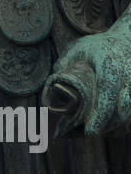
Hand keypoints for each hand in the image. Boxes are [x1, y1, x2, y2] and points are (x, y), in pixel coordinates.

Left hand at [42, 20, 130, 137]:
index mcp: (109, 64)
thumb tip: (51, 88)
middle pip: (122, 108)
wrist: (126, 39)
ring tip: (99, 132)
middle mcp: (127, 73)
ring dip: (116, 127)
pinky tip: (112, 129)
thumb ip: (64, 66)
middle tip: (90, 134)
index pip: (108, 91)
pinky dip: (124, 124)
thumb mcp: (77, 49)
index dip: (101, 113)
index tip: (90, 131)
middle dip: (107, 126)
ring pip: (130, 114)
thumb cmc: (98, 46)